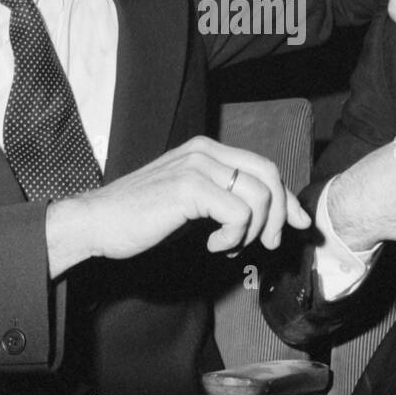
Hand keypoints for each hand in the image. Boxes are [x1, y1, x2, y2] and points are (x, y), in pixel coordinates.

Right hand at [47, 136, 311, 276]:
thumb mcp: (192, 203)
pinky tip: (211, 245)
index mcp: (206, 149)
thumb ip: (226, 200)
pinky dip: (233, 237)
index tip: (298, 225)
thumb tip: (273, 217)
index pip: (264, 166)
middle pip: (270, 174)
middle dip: (280, 215)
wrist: (97, 223)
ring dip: (252, 231)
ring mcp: (196, 166)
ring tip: (226, 245)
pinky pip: (239, 213)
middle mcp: (204, 151)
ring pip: (259, 196)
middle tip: (267, 243)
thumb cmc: (141, 218)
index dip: (287, 198)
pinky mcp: (189, 187)